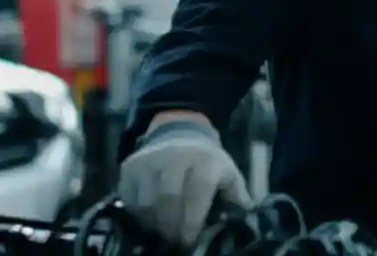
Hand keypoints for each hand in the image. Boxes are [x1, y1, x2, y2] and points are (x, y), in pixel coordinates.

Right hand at [117, 120, 252, 246]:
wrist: (181, 133)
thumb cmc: (208, 162)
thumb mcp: (229, 174)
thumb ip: (238, 199)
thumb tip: (246, 223)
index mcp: (205, 160)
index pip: (198, 190)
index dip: (193, 218)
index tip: (190, 239)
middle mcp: (176, 156)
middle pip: (168, 199)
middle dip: (171, 227)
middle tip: (175, 242)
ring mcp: (150, 160)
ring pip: (147, 202)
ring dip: (154, 224)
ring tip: (162, 233)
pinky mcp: (131, 165)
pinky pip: (129, 198)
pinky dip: (138, 215)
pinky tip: (149, 221)